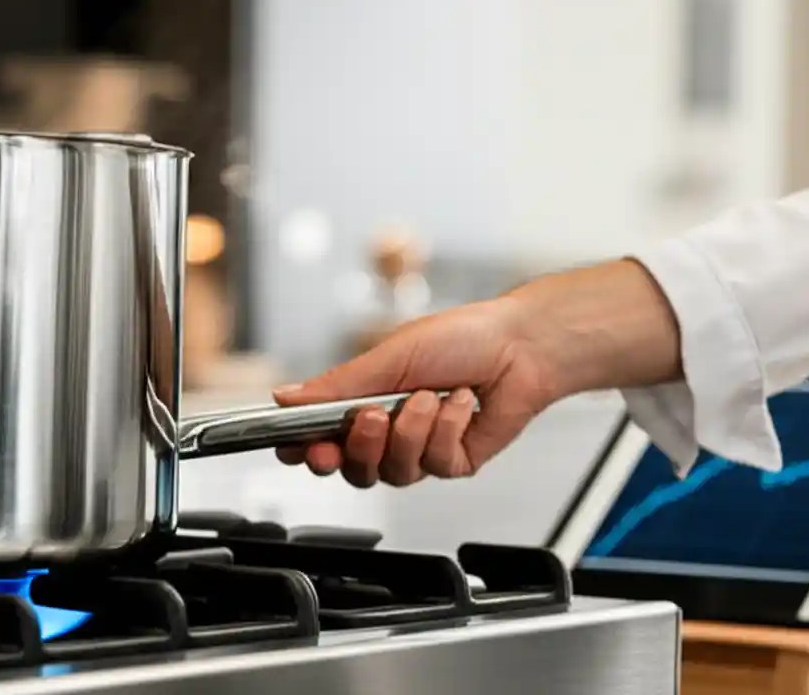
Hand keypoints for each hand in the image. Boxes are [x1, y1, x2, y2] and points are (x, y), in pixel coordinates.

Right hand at [271, 260, 681, 487]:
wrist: (521, 346)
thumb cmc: (461, 337)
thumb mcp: (390, 355)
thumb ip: (337, 385)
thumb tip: (286, 396)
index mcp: (365, 400)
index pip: (322, 439)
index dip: (309, 450)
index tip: (302, 448)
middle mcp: (390, 429)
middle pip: (354, 468)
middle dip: (362, 446)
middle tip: (372, 418)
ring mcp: (421, 449)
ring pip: (393, 471)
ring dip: (411, 431)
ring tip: (429, 397)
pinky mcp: (453, 461)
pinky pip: (435, 465)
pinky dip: (447, 430)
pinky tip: (461, 404)